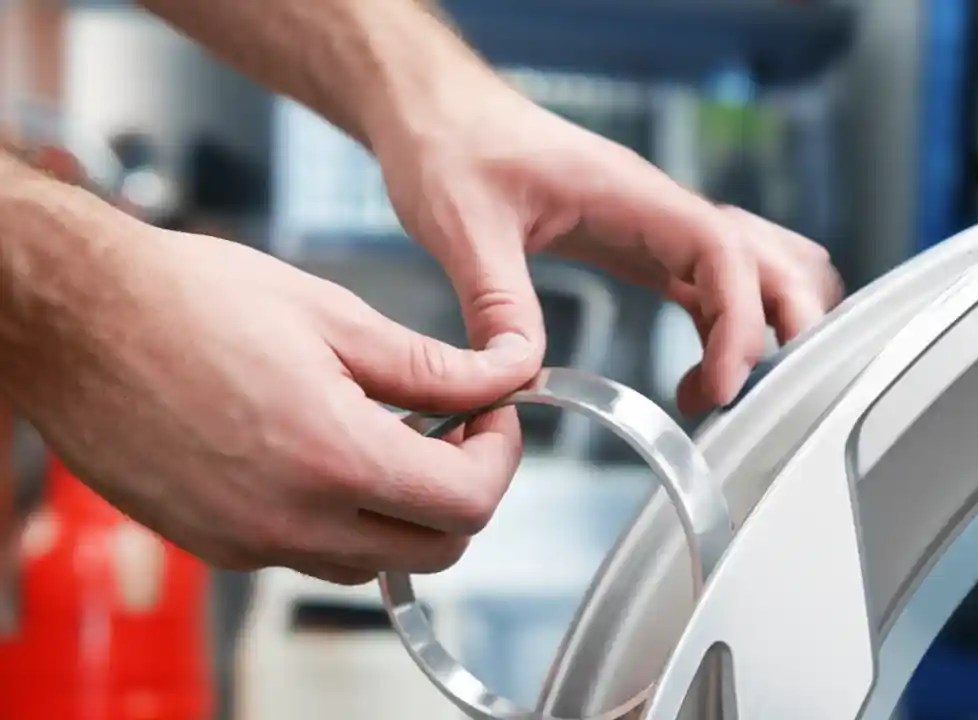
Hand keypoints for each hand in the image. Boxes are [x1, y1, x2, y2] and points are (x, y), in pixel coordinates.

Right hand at [0, 219, 534, 584]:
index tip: (493, 412)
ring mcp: (249, 542)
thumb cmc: (190, 299)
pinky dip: (343, 517)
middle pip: (434, 550)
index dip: (501, 454)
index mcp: (333, 458)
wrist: (73, 319)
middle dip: (465, 489)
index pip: (468, 502)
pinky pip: (310, 554)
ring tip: (389, 431)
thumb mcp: (333, 317)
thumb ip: (432, 367)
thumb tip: (504, 378)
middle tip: (456, 424)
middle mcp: (291, 521)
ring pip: (374, 561)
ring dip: (405, 510)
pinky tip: (328, 451)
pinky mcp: (216, 544)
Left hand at [367, 72, 843, 415]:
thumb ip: (496, 301)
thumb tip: (520, 373)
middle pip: (761, 254)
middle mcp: (654, 206)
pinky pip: (706, 283)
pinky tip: (702, 372)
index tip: (725, 380)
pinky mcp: (636, 243)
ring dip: (764, 322)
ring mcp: (652, 224)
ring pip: (747, 266)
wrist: (434, 111)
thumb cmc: (450, 142)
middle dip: (783, 320)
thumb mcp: (461, 225)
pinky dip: (724, 327)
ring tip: (731, 390)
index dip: (739, 318)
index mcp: (627, 191)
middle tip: (756, 393)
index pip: (720, 249)